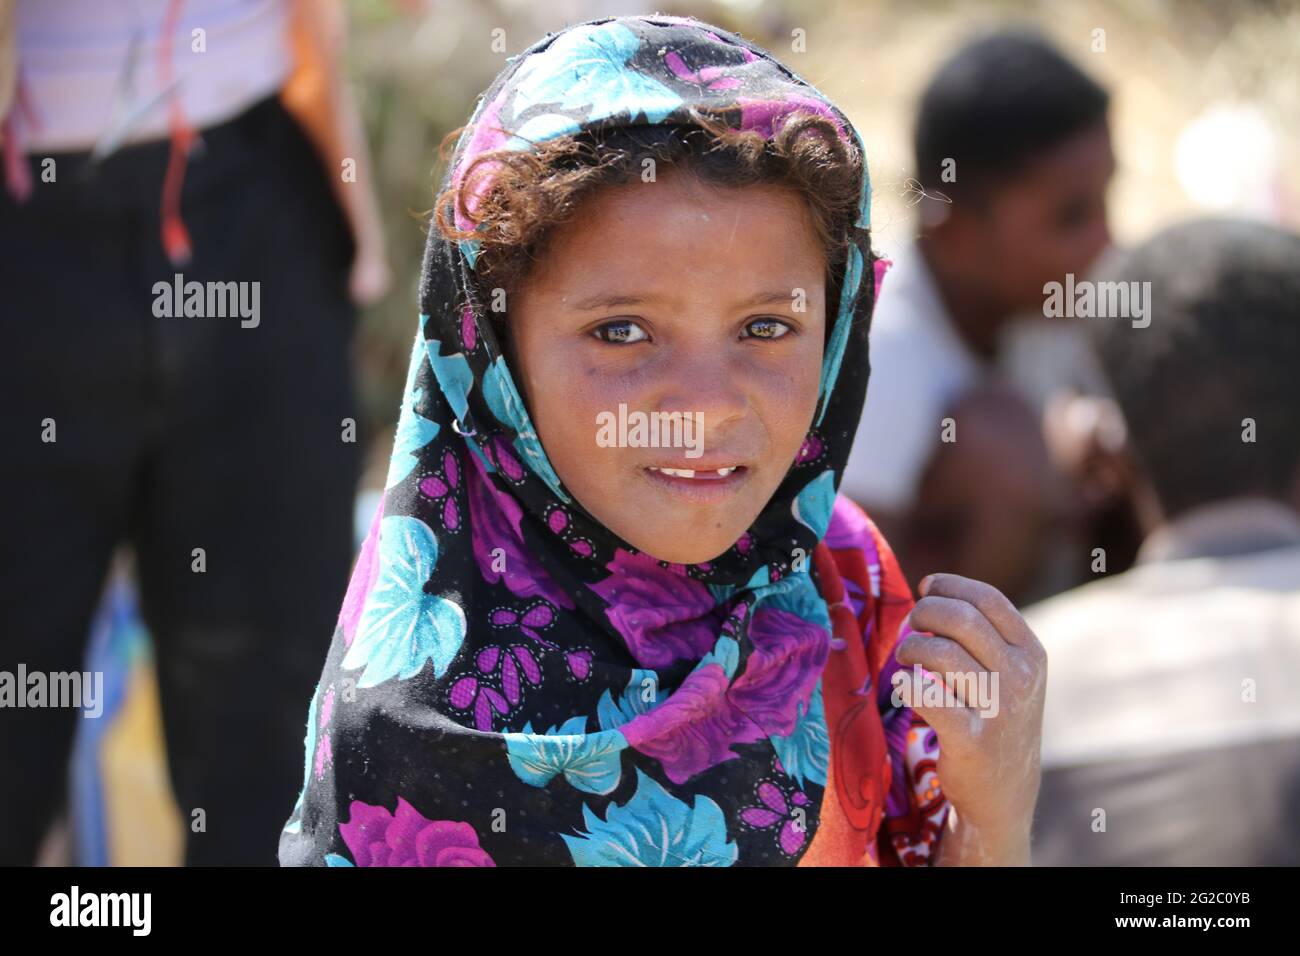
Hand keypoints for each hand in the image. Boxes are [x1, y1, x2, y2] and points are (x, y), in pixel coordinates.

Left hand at [893, 572, 1046, 863]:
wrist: (1004, 790)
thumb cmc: (994, 717)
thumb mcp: (1007, 671)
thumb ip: (981, 632)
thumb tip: (931, 589)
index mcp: (1031, 653)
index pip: (988, 599)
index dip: (951, 586)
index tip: (926, 587)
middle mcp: (1021, 678)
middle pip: (962, 619)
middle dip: (926, 613)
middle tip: (911, 624)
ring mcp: (999, 711)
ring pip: (942, 654)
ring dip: (912, 647)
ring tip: (905, 656)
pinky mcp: (972, 741)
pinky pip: (928, 697)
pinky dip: (908, 685)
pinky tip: (905, 686)